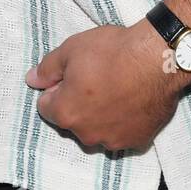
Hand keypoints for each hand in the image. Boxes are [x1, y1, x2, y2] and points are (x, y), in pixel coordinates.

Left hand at [24, 19, 185, 153]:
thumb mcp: (71, 49)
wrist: (158, 58)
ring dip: (100, 115)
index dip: (56, 88)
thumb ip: (47, 68)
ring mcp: (114, 140)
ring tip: (116, 89)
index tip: (72, 75)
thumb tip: (32, 80)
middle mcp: (87, 134)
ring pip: (97, 130)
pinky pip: (122, 133)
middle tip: (95, 79)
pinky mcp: (138, 140)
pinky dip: (123, 121)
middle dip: (77, 104)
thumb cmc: (113, 51)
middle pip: (71, 121)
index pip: (46, 107)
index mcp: (66, 113)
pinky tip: (132, 100)